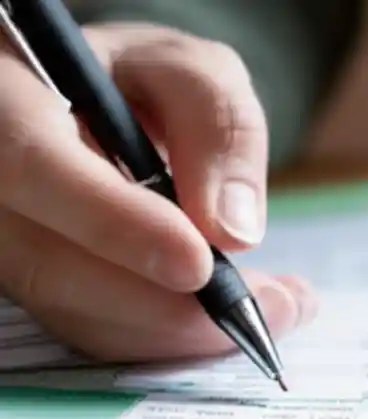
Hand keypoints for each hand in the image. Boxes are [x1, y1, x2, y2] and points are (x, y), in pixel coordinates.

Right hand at [0, 23, 314, 361]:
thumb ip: (218, 126)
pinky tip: (233, 319)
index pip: (38, 167)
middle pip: (51, 263)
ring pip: (73, 309)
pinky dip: (166, 336)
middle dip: (166, 304)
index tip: (197, 265)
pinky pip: (89, 327)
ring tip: (278, 310)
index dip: (115, 225)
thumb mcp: (191, 72)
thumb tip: (232, 229)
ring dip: (179, 330)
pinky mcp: (32, 283)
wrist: (96, 106)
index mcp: (7, 100)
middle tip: (271, 308)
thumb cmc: (139, 81)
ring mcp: (3, 241)